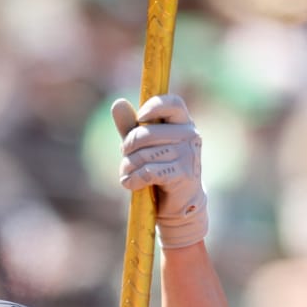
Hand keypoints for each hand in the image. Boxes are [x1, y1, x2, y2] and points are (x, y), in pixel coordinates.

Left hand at [112, 94, 207, 249]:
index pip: (173, 102)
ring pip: (143, 155)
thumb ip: (131, 125)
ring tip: (127, 172)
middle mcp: (190, 135)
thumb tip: (117, 102)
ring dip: (128, 166)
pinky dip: (133, 179)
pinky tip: (130, 183)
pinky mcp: (183, 175)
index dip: (154, 106)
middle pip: (146, 133)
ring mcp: (188, 155)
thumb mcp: (144, 145)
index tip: (140, 116)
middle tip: (126, 155)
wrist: (178, 204)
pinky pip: (148, 172)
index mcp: (183, 122)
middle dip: (128, 146)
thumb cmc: (160, 168)